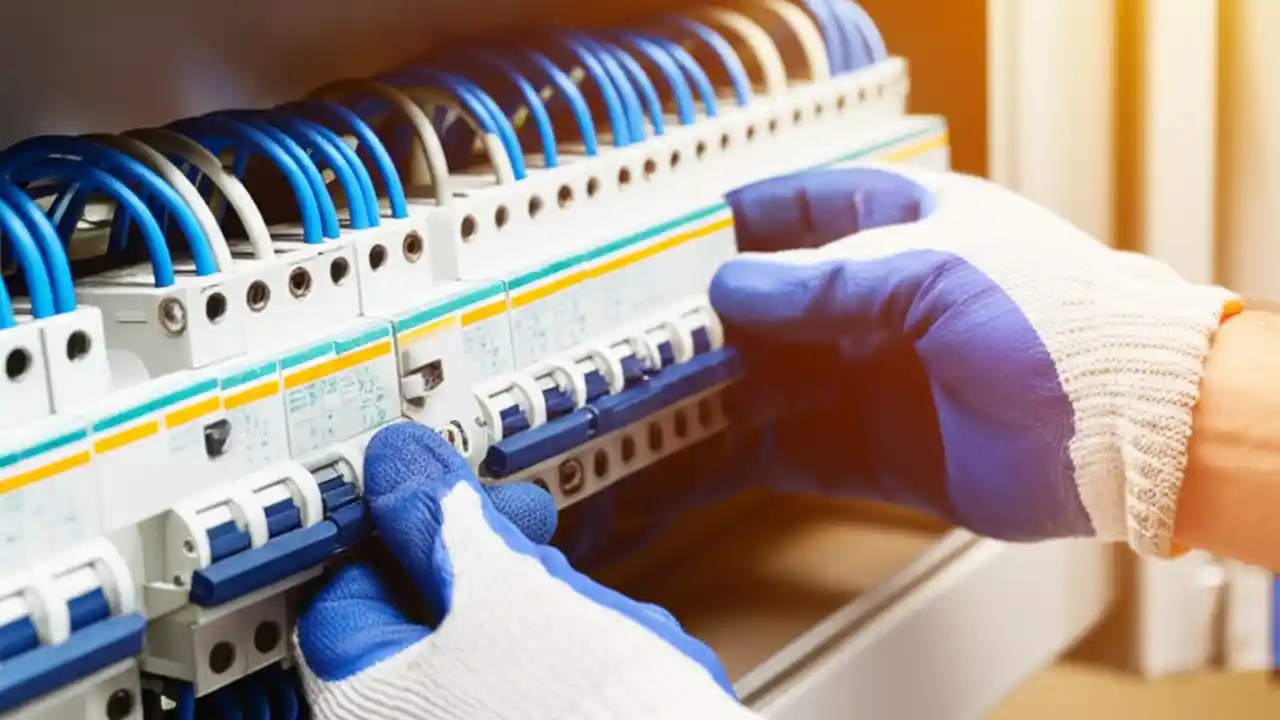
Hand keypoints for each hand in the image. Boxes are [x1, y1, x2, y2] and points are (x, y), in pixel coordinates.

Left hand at [295, 422, 754, 719]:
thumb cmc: (586, 709)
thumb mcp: (503, 585)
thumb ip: (440, 519)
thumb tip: (399, 467)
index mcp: (365, 706)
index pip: (347, 593)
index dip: (400, 526)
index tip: (442, 490)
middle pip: (415, 621)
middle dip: (472, 560)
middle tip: (516, 522)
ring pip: (474, 650)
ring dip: (518, 601)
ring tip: (571, 588)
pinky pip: (514, 686)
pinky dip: (545, 652)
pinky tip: (595, 639)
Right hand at [709, 166, 1235, 554]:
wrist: (1124, 430)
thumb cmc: (1050, 322)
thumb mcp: (928, 272)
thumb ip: (821, 283)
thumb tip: (728, 287)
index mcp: (912, 232)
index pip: (816, 207)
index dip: (754, 215)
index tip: (690, 231)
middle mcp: (890, 307)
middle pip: (781, 307)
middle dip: (719, 320)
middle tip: (653, 333)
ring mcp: (882, 383)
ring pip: (777, 383)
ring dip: (719, 393)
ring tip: (657, 402)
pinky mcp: (881, 457)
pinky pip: (795, 455)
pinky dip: (743, 458)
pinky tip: (695, 458)